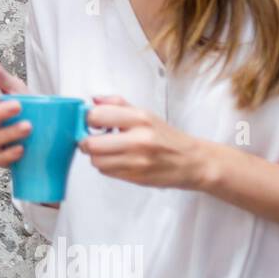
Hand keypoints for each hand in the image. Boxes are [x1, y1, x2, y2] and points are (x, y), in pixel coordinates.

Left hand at [79, 95, 209, 189]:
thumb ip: (118, 105)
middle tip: (92, 139)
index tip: (89, 121)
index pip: (97, 115)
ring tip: (108, 151)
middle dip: (87, 141)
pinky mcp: (136, 177)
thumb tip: (94, 100)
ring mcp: (137, 160)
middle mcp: (139, 139)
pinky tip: (118, 160)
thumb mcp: (145, 114)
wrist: (192, 162)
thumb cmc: (167, 138)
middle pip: (91, 143)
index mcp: (140, 118)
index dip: (87, 119)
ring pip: (96, 161)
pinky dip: (107, 166)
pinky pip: (106, 172)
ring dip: (97, 156)